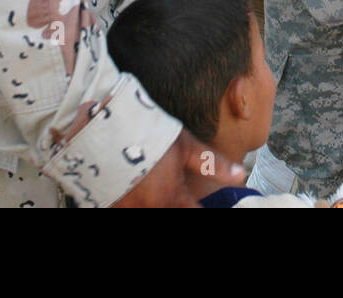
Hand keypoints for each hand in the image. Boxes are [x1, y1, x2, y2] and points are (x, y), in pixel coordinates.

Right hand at [110, 128, 245, 207]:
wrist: (101, 128)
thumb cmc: (148, 134)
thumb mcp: (184, 145)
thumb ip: (212, 163)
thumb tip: (241, 174)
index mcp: (170, 197)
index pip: (194, 214)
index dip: (203, 211)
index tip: (208, 206)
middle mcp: (148, 208)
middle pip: (171, 214)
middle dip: (179, 208)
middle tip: (182, 199)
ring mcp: (125, 209)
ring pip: (149, 213)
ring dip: (159, 205)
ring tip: (164, 197)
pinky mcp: (107, 205)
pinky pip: (126, 210)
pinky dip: (136, 206)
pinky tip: (140, 198)